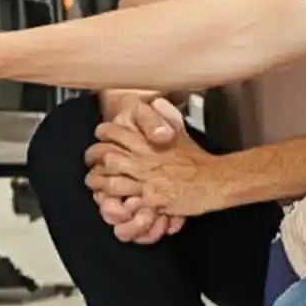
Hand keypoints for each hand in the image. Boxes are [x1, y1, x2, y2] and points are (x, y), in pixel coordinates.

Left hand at [85, 119, 226, 217]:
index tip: (100, 134)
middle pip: (109, 158)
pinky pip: (127, 204)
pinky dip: (117, 204)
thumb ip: (167, 117)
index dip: (105, 133)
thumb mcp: (181, 132)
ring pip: (112, 182)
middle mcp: (146, 162)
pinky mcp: (152, 201)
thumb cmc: (199, 160)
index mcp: (151, 144)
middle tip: (90, 161)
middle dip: (96, 159)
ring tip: (94, 182)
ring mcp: (148, 182)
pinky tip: (111, 203)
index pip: (119, 134)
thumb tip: (158, 101)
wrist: (215, 180)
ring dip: (100, 183)